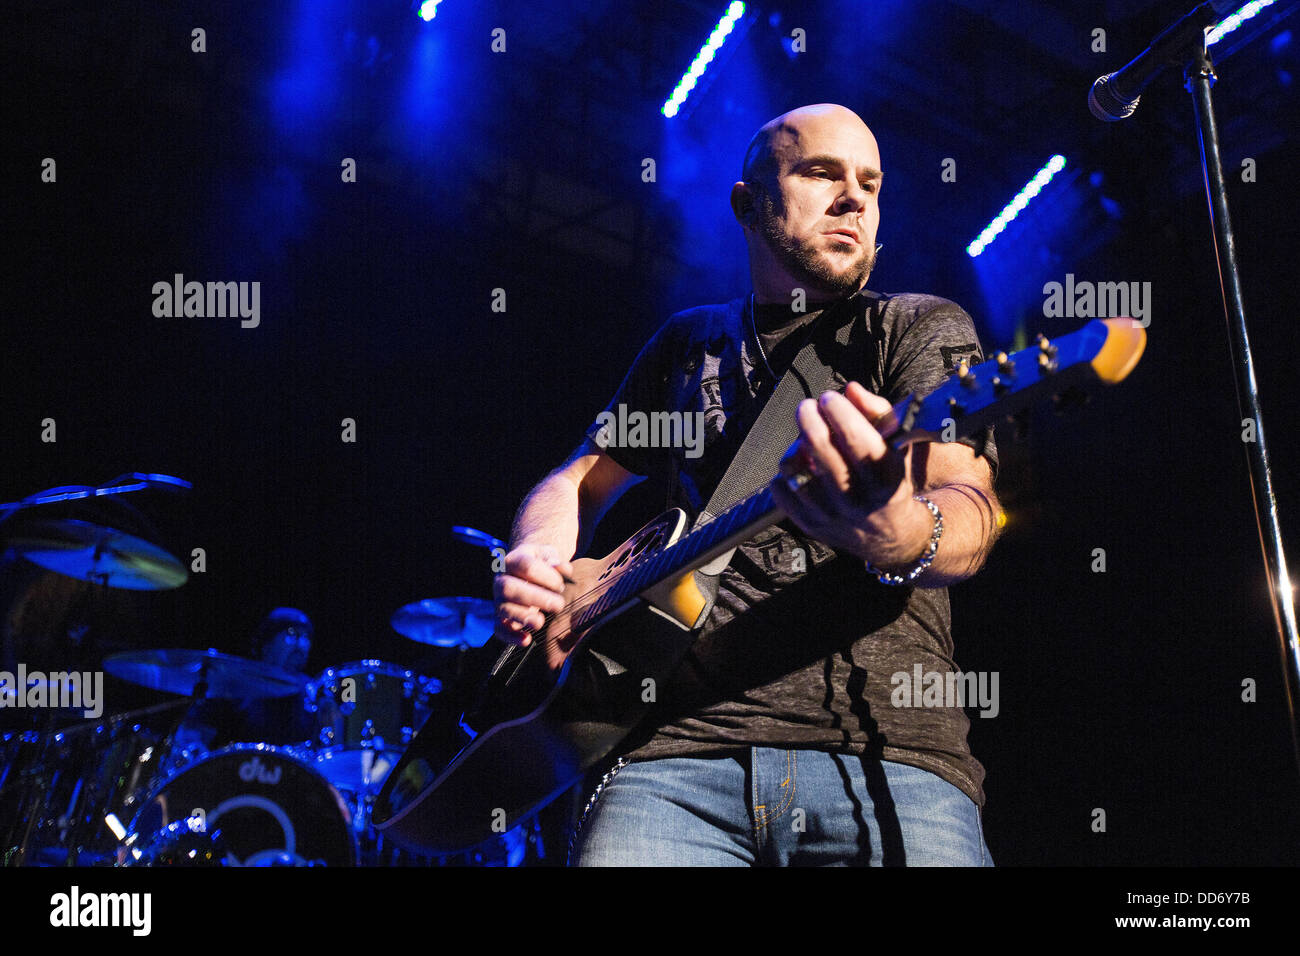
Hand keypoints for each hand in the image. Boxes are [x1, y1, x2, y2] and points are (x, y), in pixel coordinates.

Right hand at [492, 543, 573, 646]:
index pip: (525, 565)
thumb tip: (563, 569)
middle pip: (509, 587)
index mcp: (514, 560)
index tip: (560, 585)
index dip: (545, 575)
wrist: (528, 569)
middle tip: (558, 605)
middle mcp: (502, 580)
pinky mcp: (500, 617)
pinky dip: (511, 636)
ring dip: (523, 617)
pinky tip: (526, 639)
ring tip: (541, 622)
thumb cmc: (541, 564)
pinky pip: (499, 628)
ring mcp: (499, 599)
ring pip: (504, 608)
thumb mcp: (548, 555)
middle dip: (535, 598)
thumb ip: (556, 559)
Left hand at [770, 381, 925, 563]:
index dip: (838, 411)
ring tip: (804, 440)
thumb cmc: (889, 479)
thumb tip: (852, 388)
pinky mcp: (811, 526)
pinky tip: (799, 465)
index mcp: (886, 477)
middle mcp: (859, 500)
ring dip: (795, 447)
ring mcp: (832, 516)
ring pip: (796, 470)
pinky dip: (785, 473)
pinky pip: (782, 491)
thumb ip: (878, 412)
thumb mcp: (896, 447)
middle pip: (820, 449)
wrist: (890, 534)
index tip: (829, 397)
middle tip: (807, 407)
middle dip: (809, 419)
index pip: (856, 437)